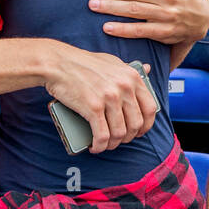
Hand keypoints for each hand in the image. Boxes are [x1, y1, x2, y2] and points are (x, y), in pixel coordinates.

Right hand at [43, 44, 158, 154]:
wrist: (58, 63)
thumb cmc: (83, 62)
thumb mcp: (112, 61)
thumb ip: (130, 67)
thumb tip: (148, 69)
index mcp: (132, 77)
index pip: (150, 108)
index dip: (146, 125)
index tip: (138, 131)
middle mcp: (124, 88)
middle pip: (135, 124)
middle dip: (128, 137)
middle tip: (118, 139)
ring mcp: (109, 98)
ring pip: (119, 133)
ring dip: (113, 144)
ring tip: (105, 144)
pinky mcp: (93, 108)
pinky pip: (102, 136)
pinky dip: (100, 146)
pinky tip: (95, 147)